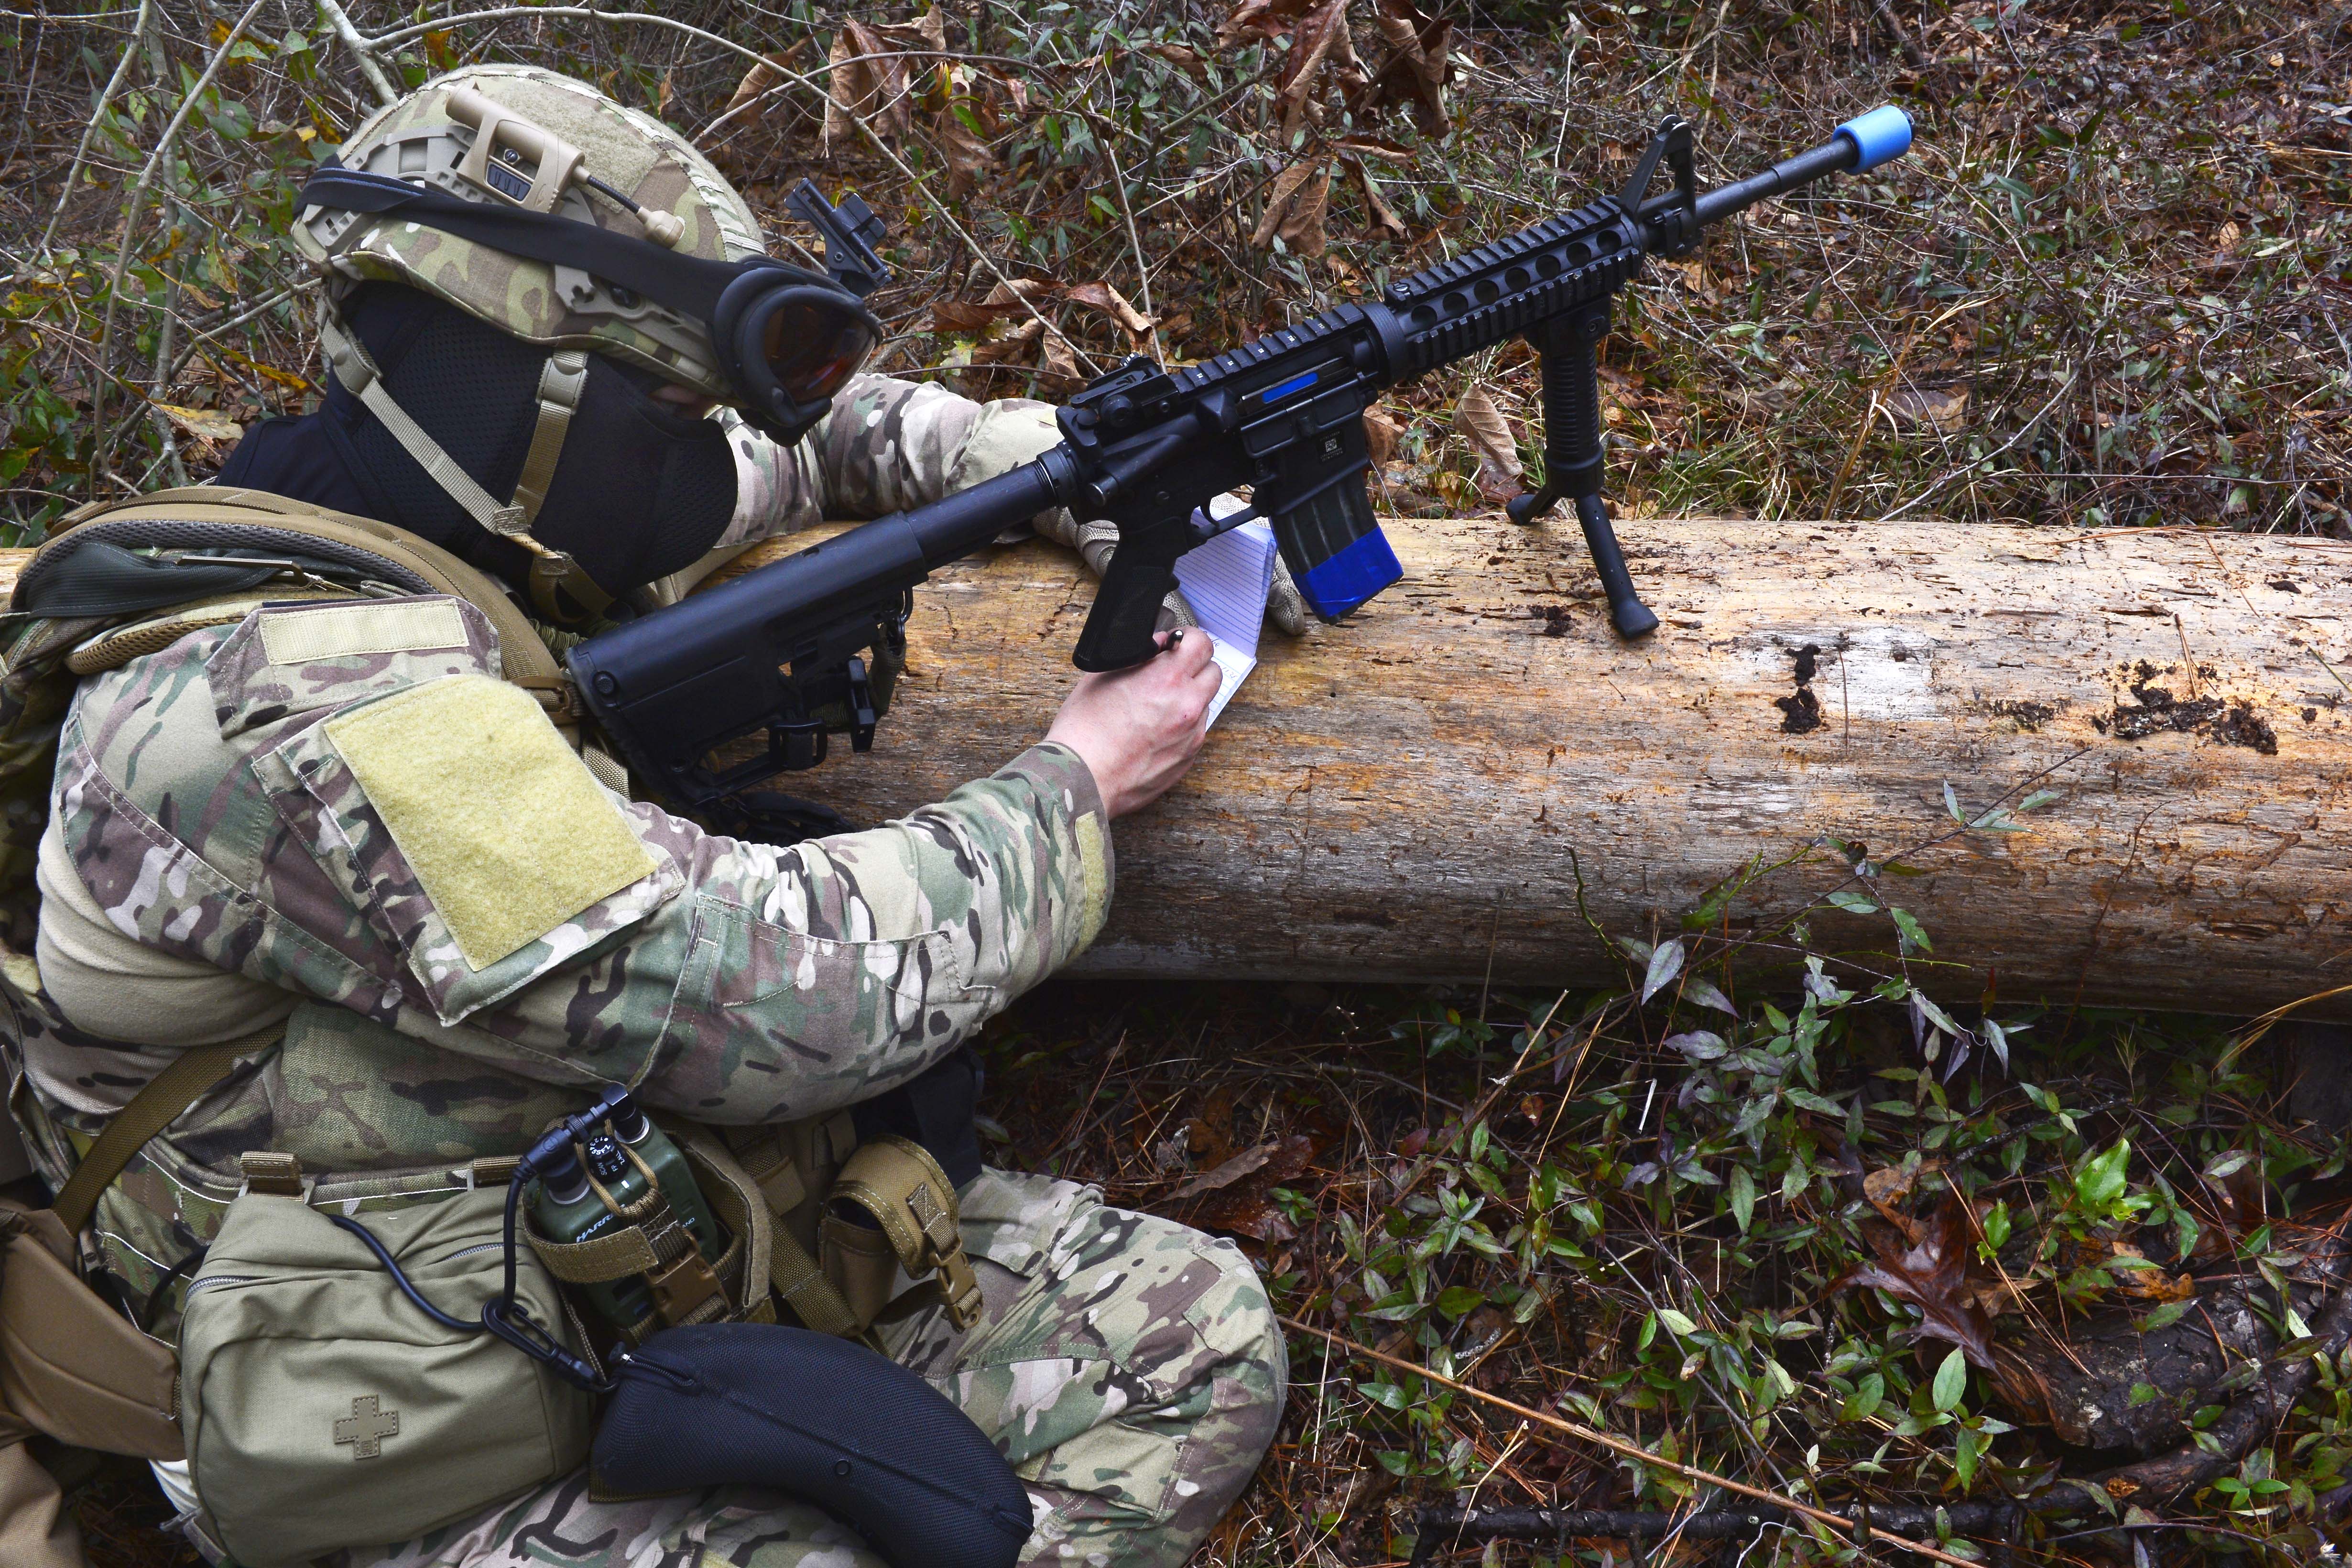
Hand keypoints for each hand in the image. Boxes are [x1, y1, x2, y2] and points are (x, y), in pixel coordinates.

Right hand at [1045, 631, 1221, 817]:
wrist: (1081, 777)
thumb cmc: (1085, 729)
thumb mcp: (1104, 675)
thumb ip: (1139, 657)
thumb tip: (1159, 647)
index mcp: (1167, 678)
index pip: (1202, 644)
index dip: (1190, 640)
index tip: (1179, 644)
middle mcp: (1187, 705)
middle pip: (1213, 673)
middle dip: (1195, 668)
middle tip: (1172, 673)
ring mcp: (1191, 734)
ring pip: (1205, 704)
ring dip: (1190, 698)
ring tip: (1158, 707)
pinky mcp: (1188, 757)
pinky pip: (1196, 731)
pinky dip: (1182, 726)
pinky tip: (1155, 731)